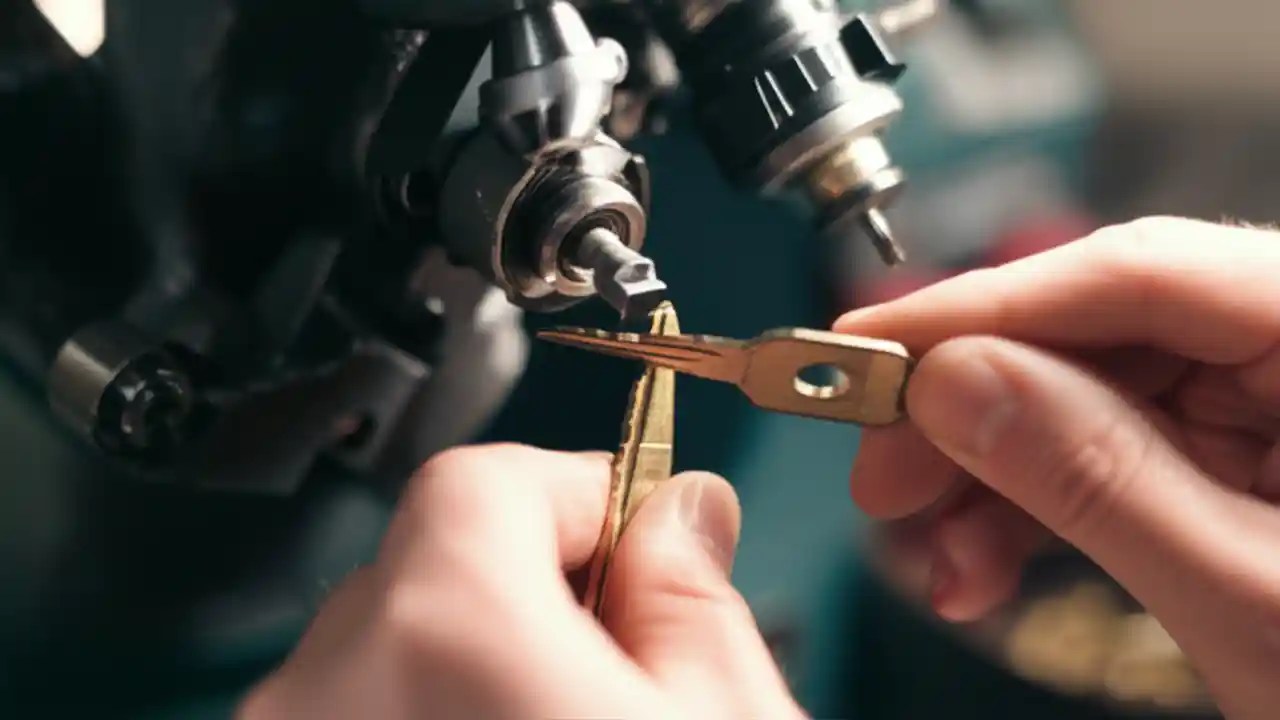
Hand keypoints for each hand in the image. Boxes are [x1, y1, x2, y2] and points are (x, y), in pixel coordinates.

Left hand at [238, 444, 801, 719]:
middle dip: (533, 578)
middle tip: (622, 640)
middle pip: (427, 559)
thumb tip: (677, 515)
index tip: (635, 528)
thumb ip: (690, 594)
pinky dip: (420, 710)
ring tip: (564, 713)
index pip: (483, 479)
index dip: (578, 493)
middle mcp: (326, 698)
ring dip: (472, 655)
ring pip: (384, 647)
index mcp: (446, 637)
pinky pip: (349, 714)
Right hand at [837, 217, 1279, 719]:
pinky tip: (986, 562)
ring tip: (937, 557)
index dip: (986, 305)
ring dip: (995, 474)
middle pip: (1106, 331)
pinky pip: (1119, 449)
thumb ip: (1097, 479)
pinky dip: (1039, 506)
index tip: (869, 344)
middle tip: (883, 475)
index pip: (1144, 274)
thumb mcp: (1247, 599)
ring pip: (1095, 394)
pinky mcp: (1247, 452)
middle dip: (976, 411)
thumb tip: (954, 382)